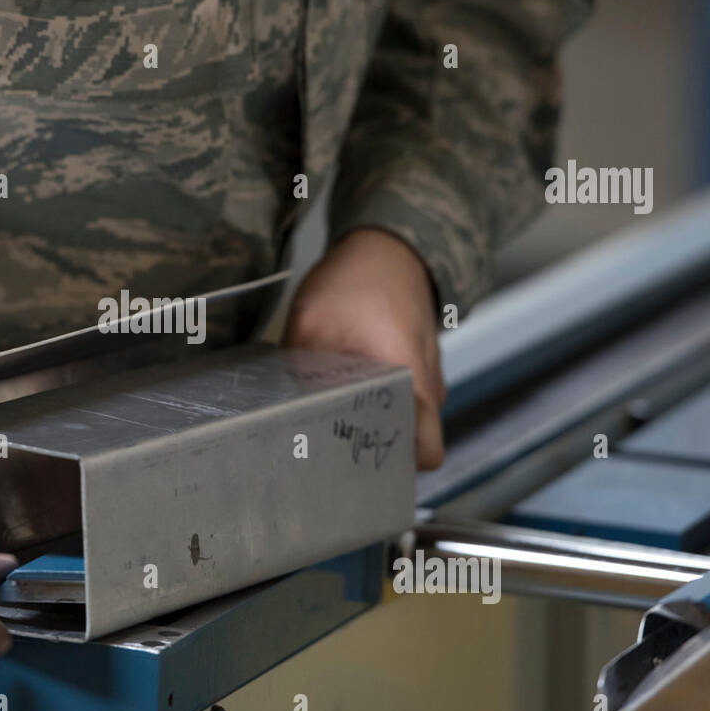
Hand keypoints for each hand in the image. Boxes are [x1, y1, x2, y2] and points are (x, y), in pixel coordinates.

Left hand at [283, 228, 446, 469]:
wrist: (389, 245)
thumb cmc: (358, 280)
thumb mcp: (311, 324)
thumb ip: (299, 371)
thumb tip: (279, 411)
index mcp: (413, 382)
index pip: (424, 452)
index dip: (394, 466)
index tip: (359, 465)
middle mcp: (429, 386)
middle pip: (412, 443)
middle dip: (376, 449)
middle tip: (335, 447)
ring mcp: (429, 376)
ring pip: (407, 420)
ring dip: (376, 421)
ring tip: (336, 414)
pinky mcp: (419, 365)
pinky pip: (404, 397)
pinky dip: (381, 399)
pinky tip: (348, 387)